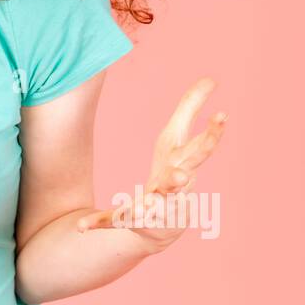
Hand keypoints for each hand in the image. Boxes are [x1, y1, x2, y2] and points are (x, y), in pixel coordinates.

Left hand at [76, 76, 226, 253]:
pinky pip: (112, 221)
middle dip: (179, 180)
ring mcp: (152, 209)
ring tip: (137, 208)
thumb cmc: (172, 171)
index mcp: (182, 167)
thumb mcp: (177, 137)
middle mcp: (172, 191)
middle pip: (178, 184)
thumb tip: (211, 78)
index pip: (200, 149)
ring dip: (144, 208)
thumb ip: (190, 108)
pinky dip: (97, 222)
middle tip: (182, 176)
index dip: (212, 133)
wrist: (165, 227)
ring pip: (148, 208)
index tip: (222, 115)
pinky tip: (82, 226)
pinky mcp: (130, 221)